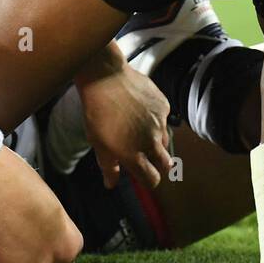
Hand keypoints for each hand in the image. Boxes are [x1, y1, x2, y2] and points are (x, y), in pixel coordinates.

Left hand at [77, 58, 172, 189]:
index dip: (149, 181)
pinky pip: (163, 119)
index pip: (152, 179)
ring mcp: (160, 123)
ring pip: (165, 140)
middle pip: (166, 164)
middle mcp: (151, 141)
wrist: (105, 78)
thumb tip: (111, 184)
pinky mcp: (163, 106)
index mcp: (134, 155)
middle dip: (159, 165)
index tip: (145, 177)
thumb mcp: (98, 143)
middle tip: (148, 160)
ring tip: (139, 131)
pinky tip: (140, 111)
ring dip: (156, 142)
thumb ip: (108, 166)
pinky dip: (155, 120)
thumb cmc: (97, 112)